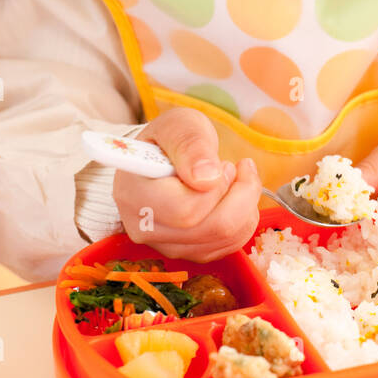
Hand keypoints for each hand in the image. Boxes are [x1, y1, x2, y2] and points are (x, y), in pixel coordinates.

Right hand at [112, 107, 260, 261]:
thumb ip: (191, 145)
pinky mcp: (186, 253)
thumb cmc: (168, 138)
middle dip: (238, 195)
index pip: (185, 210)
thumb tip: (208, 178)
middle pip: (210, 228)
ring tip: (232, 179)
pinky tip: (234, 197)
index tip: (223, 164)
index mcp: (134, 194)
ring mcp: (165, 245)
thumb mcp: (178, 125)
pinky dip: (243, 220)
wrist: (163, 157)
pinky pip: (228, 246)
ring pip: (223, 238)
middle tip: (233, 168)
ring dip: (244, 206)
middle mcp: (144, 229)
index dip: (217, 188)